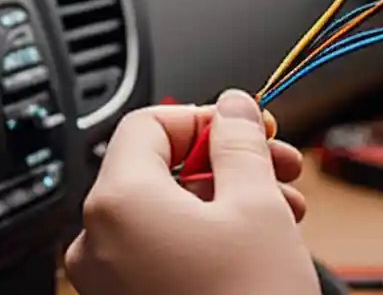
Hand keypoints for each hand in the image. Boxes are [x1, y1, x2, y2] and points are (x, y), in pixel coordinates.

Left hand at [66, 91, 318, 294]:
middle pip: (158, 170)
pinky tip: (258, 244)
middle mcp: (96, 242)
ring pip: (165, 215)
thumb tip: (233, 106)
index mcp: (117, 202)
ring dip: (225, 201)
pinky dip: (205, 240)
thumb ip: (240, 143)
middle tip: (281, 165)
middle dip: (226, 162)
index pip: (147, 125)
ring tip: (285, 211)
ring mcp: (106, 284)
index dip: (203, 117)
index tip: (247, 125)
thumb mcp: (258, 206)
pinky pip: (159, 255)